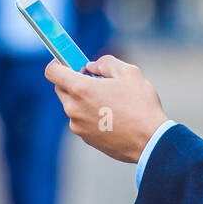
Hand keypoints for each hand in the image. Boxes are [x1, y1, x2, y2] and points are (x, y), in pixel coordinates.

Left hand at [44, 55, 168, 162]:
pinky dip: (90, 114)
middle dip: (74, 80)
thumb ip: (105, 63)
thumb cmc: (140, 105)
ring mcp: (78, 126)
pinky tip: (112, 115)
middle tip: (96, 79)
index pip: (52, 71)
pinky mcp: (85, 138)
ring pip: (72, 105)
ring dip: (84, 99)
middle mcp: (73, 109)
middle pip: (61, 88)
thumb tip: (91, 67)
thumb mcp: (128, 72)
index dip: (59, 62)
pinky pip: (81, 120)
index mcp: (80, 89)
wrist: (150, 141)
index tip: (70, 62)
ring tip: (110, 100)